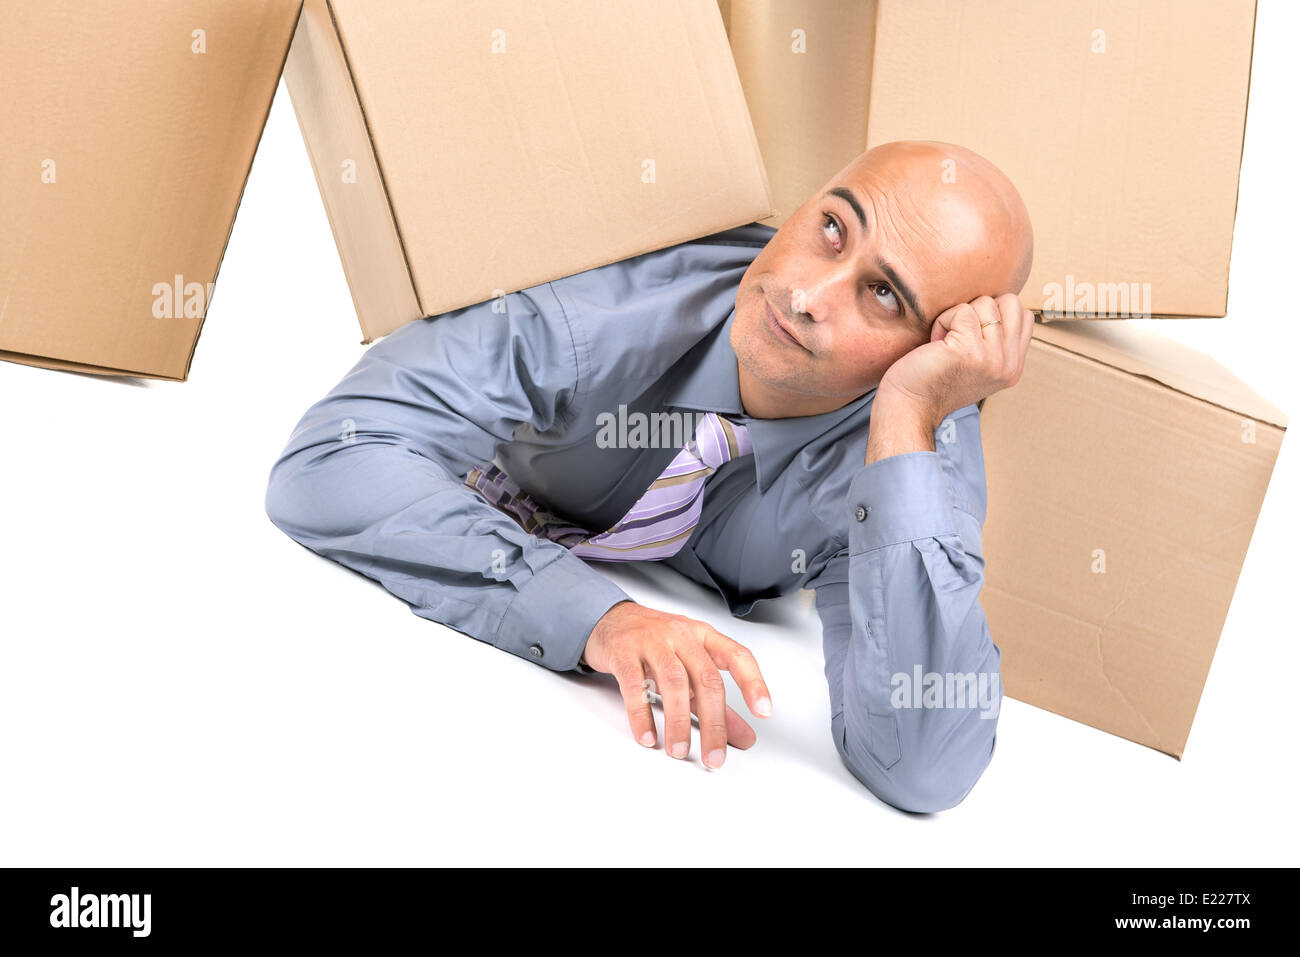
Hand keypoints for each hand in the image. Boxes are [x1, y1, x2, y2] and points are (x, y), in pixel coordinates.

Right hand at [581, 601, 772, 768]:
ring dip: (678, 721)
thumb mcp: (689, 667)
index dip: (753, 683)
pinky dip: (642, 715)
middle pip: (706, 678)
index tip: (763, 712)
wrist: (610, 620)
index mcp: (703, 637)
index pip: (737, 656)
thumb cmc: (656, 643)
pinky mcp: (623, 653)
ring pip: (673, 682)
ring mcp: (651, 641)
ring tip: (680, 750)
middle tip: (714, 756)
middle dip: (713, 722)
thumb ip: (715, 702)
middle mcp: (681, 635)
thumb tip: (743, 737)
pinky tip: (648, 736)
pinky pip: (634, 685)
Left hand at [876, 293, 1033, 429]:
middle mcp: (1009, 365)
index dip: (994, 313)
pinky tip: (935, 343)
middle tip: (959, 334)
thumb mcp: (978, 363)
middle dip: (980, 309)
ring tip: (945, 342)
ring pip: (986, 303)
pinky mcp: (970, 351)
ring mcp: (993, 358)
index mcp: (1014, 367)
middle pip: (1011, 303)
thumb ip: (995, 339)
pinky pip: (962, 311)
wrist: (909, 406)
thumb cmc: (933, 380)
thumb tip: (1000, 301)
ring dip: (958, 316)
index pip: (1024, 315)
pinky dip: (943, 321)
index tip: (970, 335)